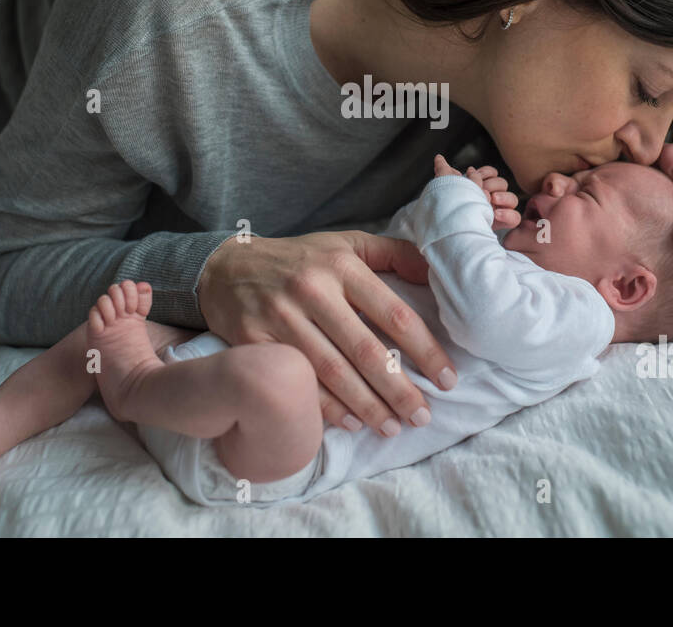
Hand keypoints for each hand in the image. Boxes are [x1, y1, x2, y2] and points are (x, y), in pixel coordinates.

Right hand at [196, 230, 457, 436]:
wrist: (225, 268)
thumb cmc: (300, 261)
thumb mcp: (346, 244)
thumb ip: (394, 254)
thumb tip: (436, 274)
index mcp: (342, 266)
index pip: (393, 313)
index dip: (424, 349)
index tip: (447, 378)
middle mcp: (312, 290)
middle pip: (365, 350)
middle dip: (399, 389)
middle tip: (423, 415)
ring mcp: (280, 316)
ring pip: (332, 372)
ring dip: (367, 406)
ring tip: (393, 427)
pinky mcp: (254, 341)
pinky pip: (298, 381)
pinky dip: (326, 408)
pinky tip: (352, 423)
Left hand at [433, 154, 520, 229]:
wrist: (448, 233)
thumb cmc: (448, 211)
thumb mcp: (445, 191)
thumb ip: (444, 173)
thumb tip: (439, 158)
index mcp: (479, 187)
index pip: (491, 173)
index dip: (486, 171)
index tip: (474, 174)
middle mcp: (490, 197)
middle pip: (502, 183)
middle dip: (493, 184)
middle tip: (482, 190)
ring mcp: (498, 210)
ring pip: (512, 198)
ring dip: (504, 197)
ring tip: (491, 200)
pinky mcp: (501, 224)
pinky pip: (515, 217)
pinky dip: (508, 214)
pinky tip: (496, 214)